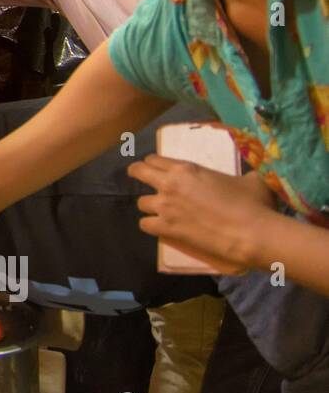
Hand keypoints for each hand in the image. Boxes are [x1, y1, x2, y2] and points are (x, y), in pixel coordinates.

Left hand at [128, 155, 279, 274]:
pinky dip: (151, 225)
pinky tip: (160, 227)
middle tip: (140, 179)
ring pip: (140, 202)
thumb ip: (244, 174)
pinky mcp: (166, 228)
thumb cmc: (253, 203)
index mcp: (186, 168)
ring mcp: (165, 206)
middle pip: (139, 172)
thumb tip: (255, 174)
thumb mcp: (251, 179)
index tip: (154, 167)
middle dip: (137, 174)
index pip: (155, 159)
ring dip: (149, 206)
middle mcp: (170, 184)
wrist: (251, 232)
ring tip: (159, 210)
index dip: (152, 163)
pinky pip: (144, 224)